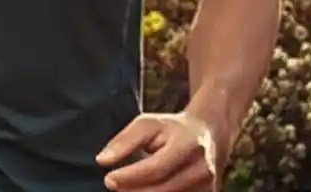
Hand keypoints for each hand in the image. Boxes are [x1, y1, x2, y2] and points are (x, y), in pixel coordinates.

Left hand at [95, 111, 227, 191]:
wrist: (209, 135)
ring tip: (127, 188)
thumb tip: (102, 160)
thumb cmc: (171, 129)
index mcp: (188, 145)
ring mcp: (208, 186)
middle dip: (133, 191)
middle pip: (161, 189)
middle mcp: (202, 169)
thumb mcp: (147, 124)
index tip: (108, 180)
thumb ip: (124, 141)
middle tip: (114, 186)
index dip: (130, 177)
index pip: (155, 168)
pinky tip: (142, 189)